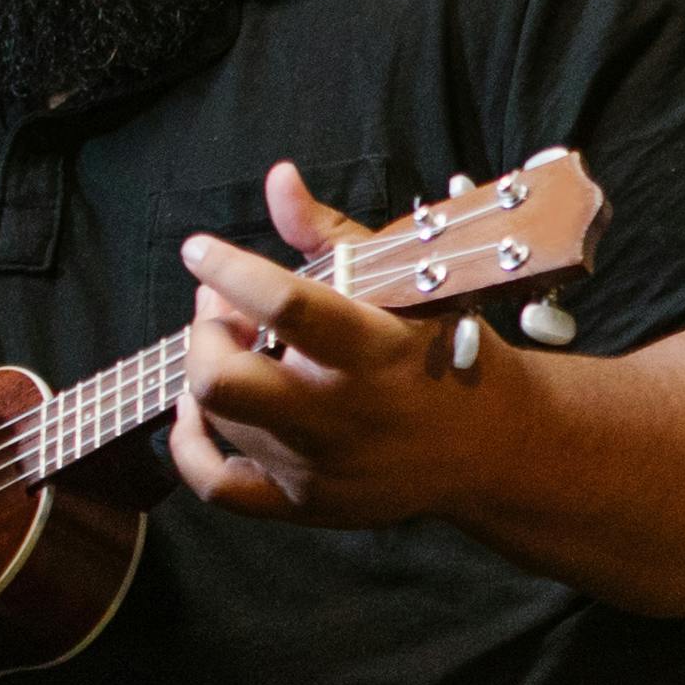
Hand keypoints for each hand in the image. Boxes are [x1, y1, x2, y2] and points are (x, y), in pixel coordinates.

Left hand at [170, 162, 508, 526]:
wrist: (495, 447)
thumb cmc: (448, 352)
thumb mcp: (405, 285)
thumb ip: (330, 234)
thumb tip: (277, 179)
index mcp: (374, 349)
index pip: (282, 305)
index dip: (226, 271)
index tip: (200, 250)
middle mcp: (342, 414)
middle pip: (222, 379)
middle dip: (204, 332)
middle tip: (222, 310)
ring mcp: (320, 467)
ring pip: (218, 416)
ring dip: (209, 370)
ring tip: (234, 345)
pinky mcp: (307, 504)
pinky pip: (217, 486)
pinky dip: (190, 446)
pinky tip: (198, 412)